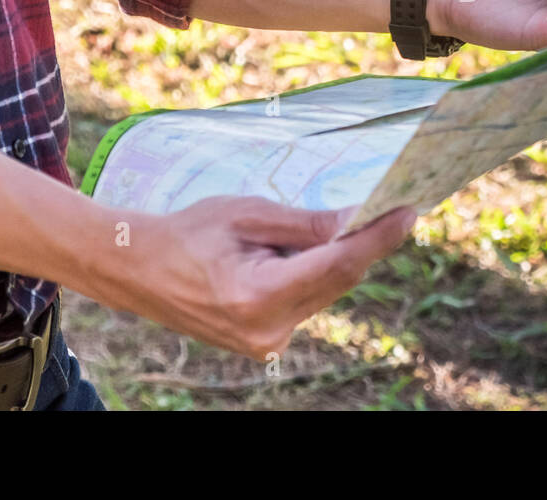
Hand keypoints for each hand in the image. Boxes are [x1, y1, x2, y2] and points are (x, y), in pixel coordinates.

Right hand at [108, 197, 415, 359]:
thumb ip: (303, 223)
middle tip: (390, 204)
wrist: (138, 271)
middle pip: (337, 280)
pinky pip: (307, 301)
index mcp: (257, 295)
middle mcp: (267, 329)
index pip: (336, 265)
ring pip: (325, 291)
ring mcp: (266, 342)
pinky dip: (314, 272)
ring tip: (335, 221)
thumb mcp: (245, 214)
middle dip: (363, 242)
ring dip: (335, 257)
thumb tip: (355, 219)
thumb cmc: (187, 233)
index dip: (377, 238)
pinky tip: (305, 249)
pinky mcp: (265, 342)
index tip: (408, 212)